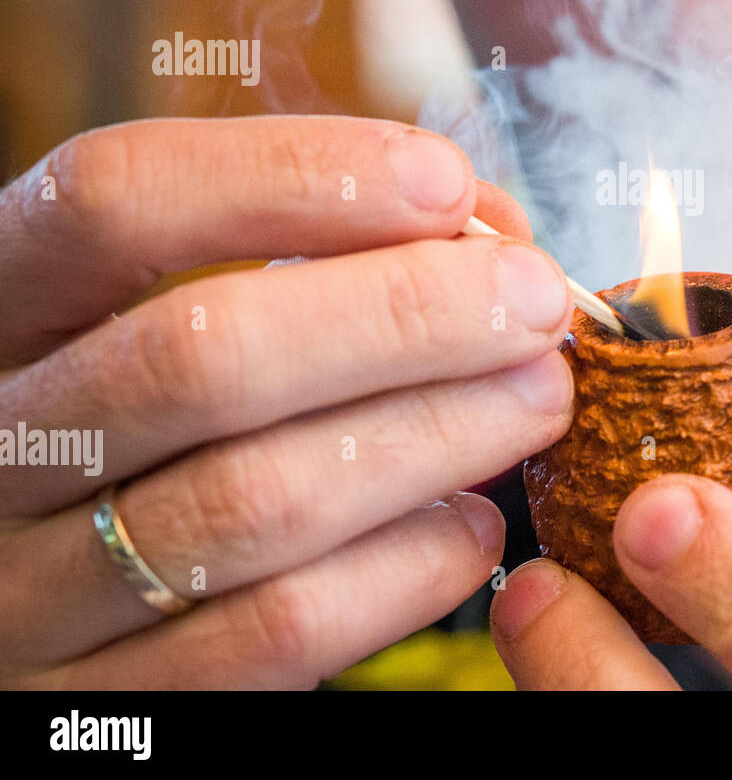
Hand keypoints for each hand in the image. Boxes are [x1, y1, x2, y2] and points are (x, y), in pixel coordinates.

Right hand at [0, 115, 573, 687]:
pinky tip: (475, 522)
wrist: (68, 603)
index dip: (292, 174)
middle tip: (535, 301)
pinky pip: (283, 631)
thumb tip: (485, 230)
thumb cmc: (173, 418)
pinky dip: (409, 567)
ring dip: (437, 434)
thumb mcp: (195, 304)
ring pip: (260, 499)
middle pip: (204, 354)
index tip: (441, 183)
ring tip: (538, 396)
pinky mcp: (111, 697)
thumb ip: (331, 245)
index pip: (115, 197)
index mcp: (4, 305)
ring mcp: (34, 586)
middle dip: (405, 315)